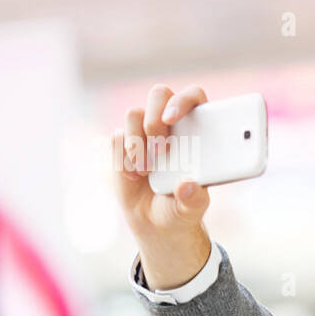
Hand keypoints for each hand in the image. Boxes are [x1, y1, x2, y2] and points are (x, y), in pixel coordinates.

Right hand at [112, 84, 213, 288]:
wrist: (156, 221)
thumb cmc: (182, 206)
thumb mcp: (192, 208)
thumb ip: (194, 198)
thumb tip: (188, 186)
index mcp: (198, 128)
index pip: (193, 96)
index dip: (183, 100)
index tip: (172, 119)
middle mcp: (171, 123)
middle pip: (159, 94)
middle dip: (156, 119)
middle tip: (161, 149)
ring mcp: (144, 130)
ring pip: (134, 114)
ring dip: (138, 143)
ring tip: (148, 171)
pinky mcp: (123, 142)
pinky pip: (116, 137)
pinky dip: (124, 158)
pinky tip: (136, 176)